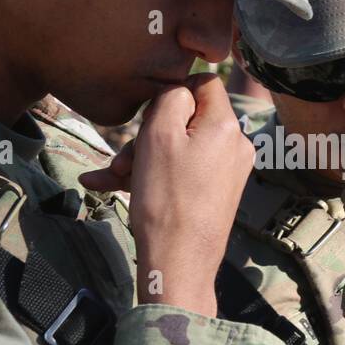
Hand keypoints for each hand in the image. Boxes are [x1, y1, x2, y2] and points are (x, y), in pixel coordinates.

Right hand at [80, 74, 251, 316]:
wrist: (178, 263)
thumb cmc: (166, 197)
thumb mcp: (159, 134)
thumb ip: (170, 97)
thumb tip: (180, 90)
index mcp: (226, 125)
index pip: (204, 82)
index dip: (173, 91)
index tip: (150, 113)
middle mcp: (235, 145)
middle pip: (186, 119)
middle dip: (148, 135)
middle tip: (124, 159)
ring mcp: (227, 172)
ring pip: (178, 148)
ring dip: (142, 159)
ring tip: (112, 178)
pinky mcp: (215, 193)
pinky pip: (180, 172)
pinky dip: (151, 176)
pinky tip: (109, 186)